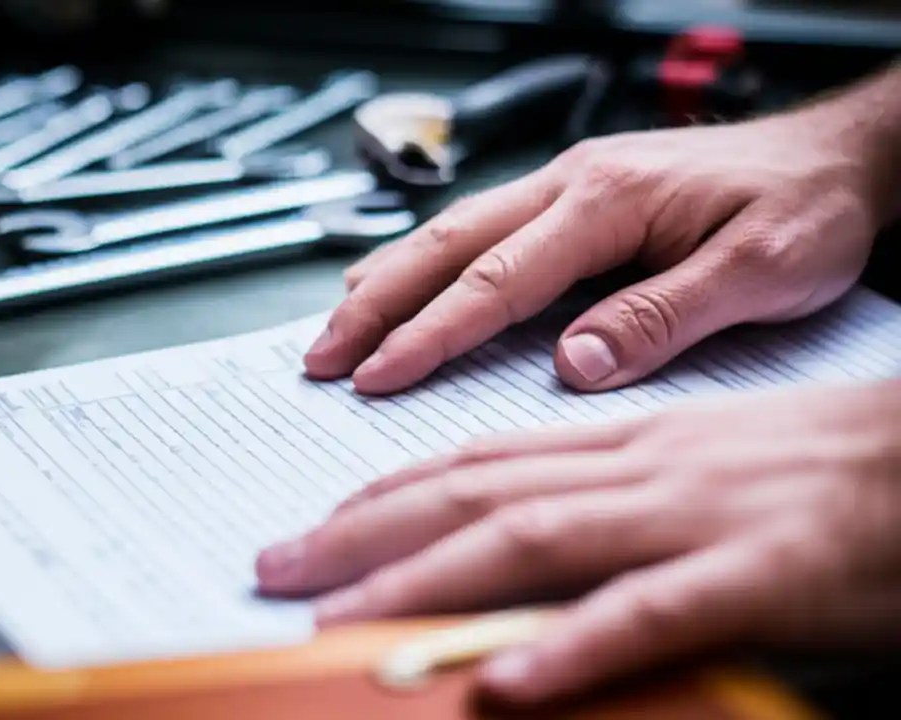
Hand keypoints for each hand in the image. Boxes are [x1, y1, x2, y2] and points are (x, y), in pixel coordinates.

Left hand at [255, 379, 900, 703]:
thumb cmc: (838, 467)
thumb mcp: (707, 469)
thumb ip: (618, 498)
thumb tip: (529, 539)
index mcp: (631, 444)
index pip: (481, 458)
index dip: (387, 491)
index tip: (320, 521)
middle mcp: (643, 469)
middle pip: (474, 494)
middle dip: (363, 534)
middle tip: (277, 570)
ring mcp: (696, 517)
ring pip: (532, 542)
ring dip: (422, 586)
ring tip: (338, 627)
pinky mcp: (762, 572)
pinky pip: (648, 613)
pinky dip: (566, 647)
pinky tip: (498, 686)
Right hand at [304, 70, 900, 395]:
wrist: (837, 158)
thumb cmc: (807, 208)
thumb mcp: (764, 269)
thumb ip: (665, 315)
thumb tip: (573, 363)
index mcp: (609, 199)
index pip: (498, 278)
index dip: (431, 332)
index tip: (377, 375)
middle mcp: (573, 185)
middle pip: (448, 246)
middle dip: (376, 305)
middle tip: (322, 356)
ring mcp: (566, 188)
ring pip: (451, 232)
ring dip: (387, 282)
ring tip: (335, 328)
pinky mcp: (572, 203)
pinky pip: (478, 231)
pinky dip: (425, 263)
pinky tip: (396, 283)